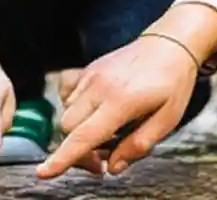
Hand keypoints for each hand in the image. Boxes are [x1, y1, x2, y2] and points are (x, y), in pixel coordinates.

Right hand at [37, 34, 200, 178]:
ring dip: (78, 129)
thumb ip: (139, 145)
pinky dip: (74, 109)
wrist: (170, 43)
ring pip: (66, 112)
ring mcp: (91, 75)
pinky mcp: (88, 69)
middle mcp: (100, 87)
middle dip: (78, 149)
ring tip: (105, 133)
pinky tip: (95, 111)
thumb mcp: (168, 120)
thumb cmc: (173, 82)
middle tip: (103, 158)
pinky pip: (67, 95)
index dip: (62, 158)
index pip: (84, 136)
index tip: (44, 172)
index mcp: (121, 102)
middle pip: (68, 128)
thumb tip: (113, 167)